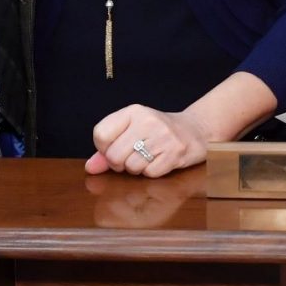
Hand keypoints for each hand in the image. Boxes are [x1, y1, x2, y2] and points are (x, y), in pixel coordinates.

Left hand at [86, 104, 208, 176]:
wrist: (194, 130)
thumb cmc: (157, 132)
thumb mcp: (131, 131)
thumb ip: (107, 149)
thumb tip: (90, 168)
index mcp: (133, 112)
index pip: (101, 134)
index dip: (104, 149)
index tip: (114, 148)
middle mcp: (147, 121)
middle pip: (114, 155)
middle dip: (119, 164)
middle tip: (131, 157)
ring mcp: (163, 137)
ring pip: (131, 167)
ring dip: (136, 169)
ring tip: (148, 158)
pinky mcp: (175, 153)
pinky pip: (150, 173)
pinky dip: (152, 172)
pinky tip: (160, 161)